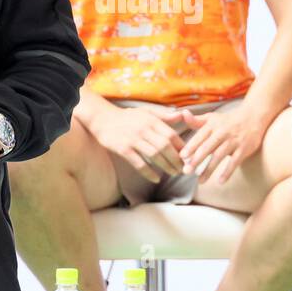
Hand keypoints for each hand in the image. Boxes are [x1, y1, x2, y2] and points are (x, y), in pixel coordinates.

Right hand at [88, 105, 202, 183]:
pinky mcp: (123, 149)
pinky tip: (156, 178)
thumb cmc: (127, 117)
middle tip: (184, 169)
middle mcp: (144, 129)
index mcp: (152, 120)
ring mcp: (133, 139)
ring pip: (154, 155)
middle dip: (176, 159)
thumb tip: (184, 115)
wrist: (102, 119)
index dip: (181, 147)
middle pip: (165, 146)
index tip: (189, 157)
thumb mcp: (147, 112)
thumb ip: (165, 116)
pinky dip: (148, 172)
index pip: (171, 135)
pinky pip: (138, 163)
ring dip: (166, 166)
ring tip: (173, 173)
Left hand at [178, 101, 272, 183]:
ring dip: (209, 169)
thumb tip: (182, 114)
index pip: (199, 136)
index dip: (191, 146)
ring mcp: (233, 141)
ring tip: (200, 181)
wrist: (253, 117)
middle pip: (207, 147)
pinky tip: (220, 181)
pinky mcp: (244, 148)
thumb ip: (196, 120)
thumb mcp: (212, 118)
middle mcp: (222, 132)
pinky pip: (235, 161)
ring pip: (219, 156)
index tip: (182, 157)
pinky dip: (228, 171)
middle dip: (196, 159)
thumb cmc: (227, 120)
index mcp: (212, 125)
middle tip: (186, 171)